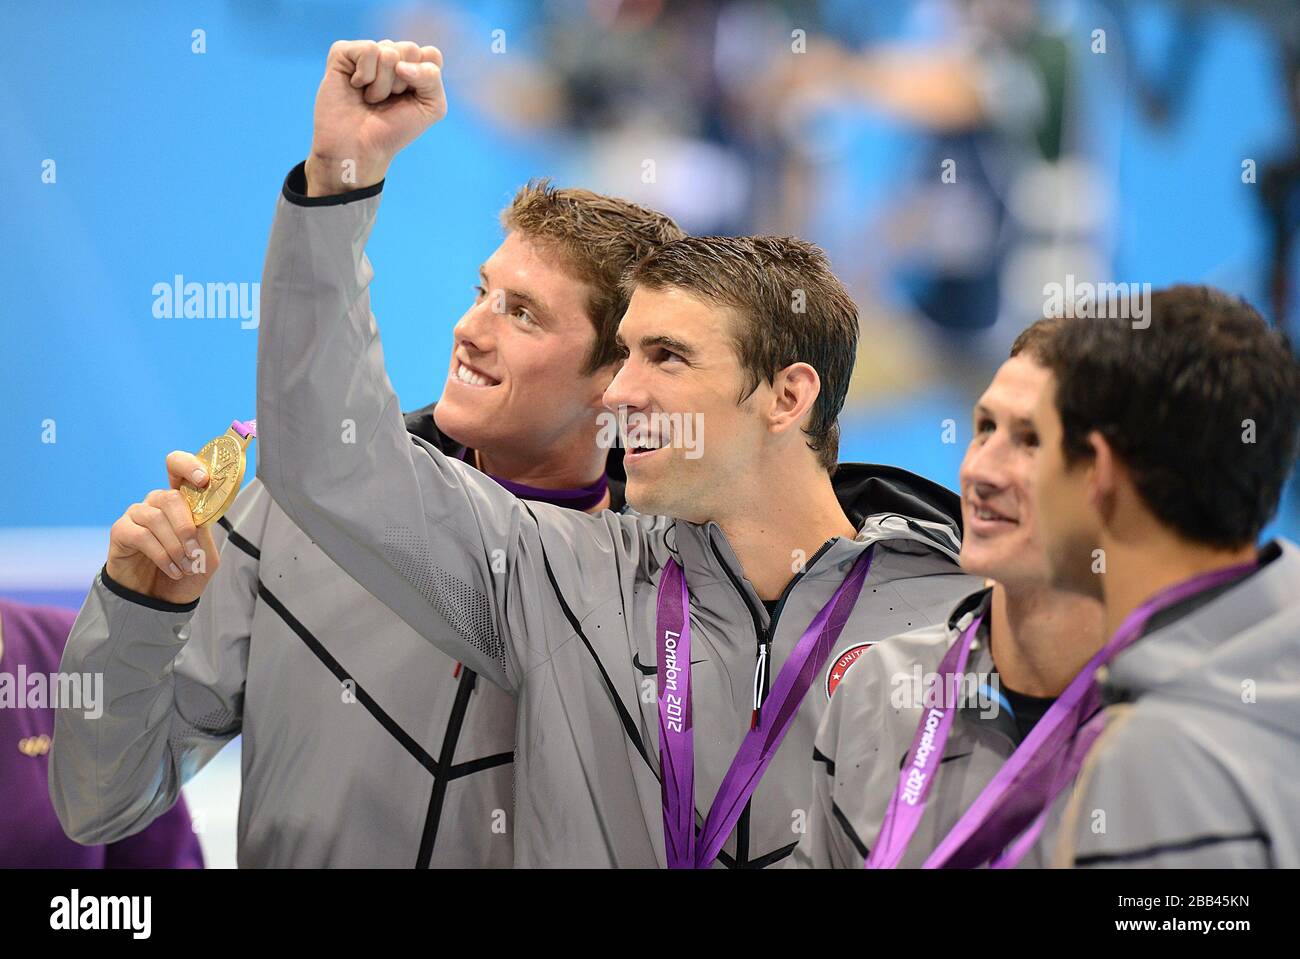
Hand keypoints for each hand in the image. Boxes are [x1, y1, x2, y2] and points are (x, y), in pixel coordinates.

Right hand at [105, 451, 221, 604]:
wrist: (161, 600)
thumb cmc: (185, 572)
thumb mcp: (205, 555)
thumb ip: (204, 534)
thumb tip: (199, 520)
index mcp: (181, 501)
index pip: (177, 467)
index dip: (189, 466)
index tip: (203, 479)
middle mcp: (157, 502)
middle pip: (170, 498)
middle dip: (186, 527)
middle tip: (194, 553)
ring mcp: (137, 515)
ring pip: (156, 519)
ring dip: (174, 546)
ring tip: (184, 567)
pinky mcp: (120, 531)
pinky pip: (141, 535)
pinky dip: (160, 555)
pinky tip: (170, 569)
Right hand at [305, 39, 446, 195]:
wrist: (359, 148)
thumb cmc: (394, 130)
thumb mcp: (431, 107)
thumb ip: (432, 77)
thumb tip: (400, 64)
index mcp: (413, 66)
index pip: (431, 54)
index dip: (424, 80)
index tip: (411, 99)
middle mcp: (390, 55)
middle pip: (410, 49)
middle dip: (402, 83)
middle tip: (388, 100)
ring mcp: (366, 53)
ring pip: (389, 52)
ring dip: (382, 85)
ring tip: (370, 98)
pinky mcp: (343, 52)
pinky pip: (368, 49)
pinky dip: (365, 75)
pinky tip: (355, 86)